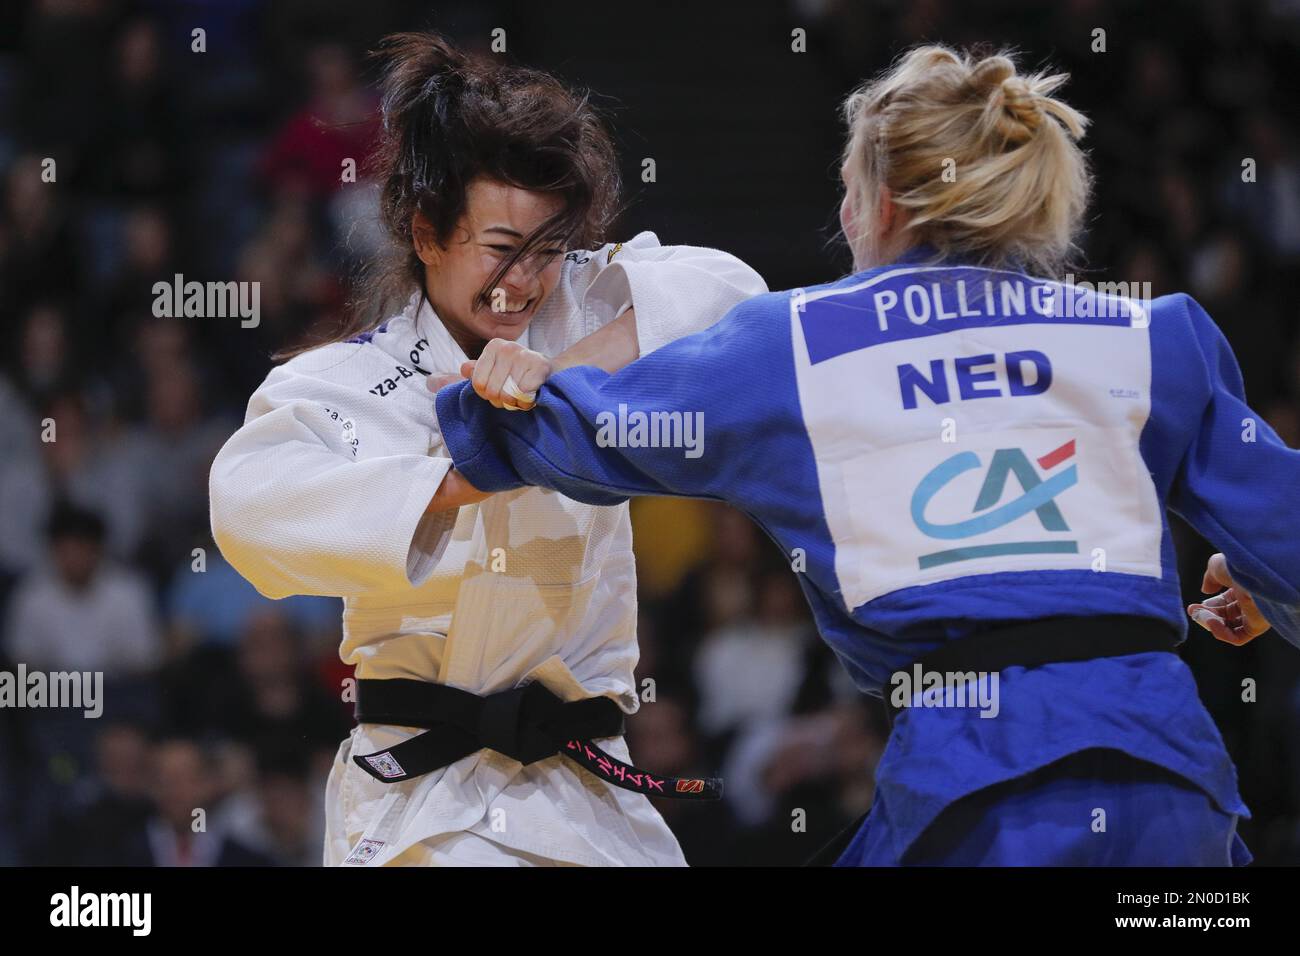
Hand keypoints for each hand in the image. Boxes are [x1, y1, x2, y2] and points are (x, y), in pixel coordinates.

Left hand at [427, 338, 546, 409]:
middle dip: (503, 400)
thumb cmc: (519, 377)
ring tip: (523, 395)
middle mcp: (508, 347)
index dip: (488, 395)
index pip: (478, 384)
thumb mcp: (490, 375)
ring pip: (508, 395)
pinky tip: (533, 395)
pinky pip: (524, 394)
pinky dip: (528, 401)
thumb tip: (431, 382)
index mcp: (493, 347)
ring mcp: (525, 355)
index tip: (499, 390)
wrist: (555, 375)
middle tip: (513, 395)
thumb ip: (463, 380)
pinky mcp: (541, 366)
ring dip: (516, 403)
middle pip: (493, 391)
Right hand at [1187, 553, 1270, 645]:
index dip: (1207, 606)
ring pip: (1230, 627)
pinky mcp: (1258, 625)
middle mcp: (1250, 601)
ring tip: (1201, 616)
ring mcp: (1254, 614)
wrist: (1256, 572)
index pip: (1223, 602)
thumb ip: (1209, 579)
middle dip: (1205, 615)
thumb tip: (1206, 591)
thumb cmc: (1238, 566)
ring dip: (1211, 624)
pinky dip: (1222, 633)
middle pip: (1225, 615)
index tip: (1193, 606)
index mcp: (1242, 586)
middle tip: (1193, 611)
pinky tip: (1211, 623)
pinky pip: (1238, 638)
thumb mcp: (1217, 566)